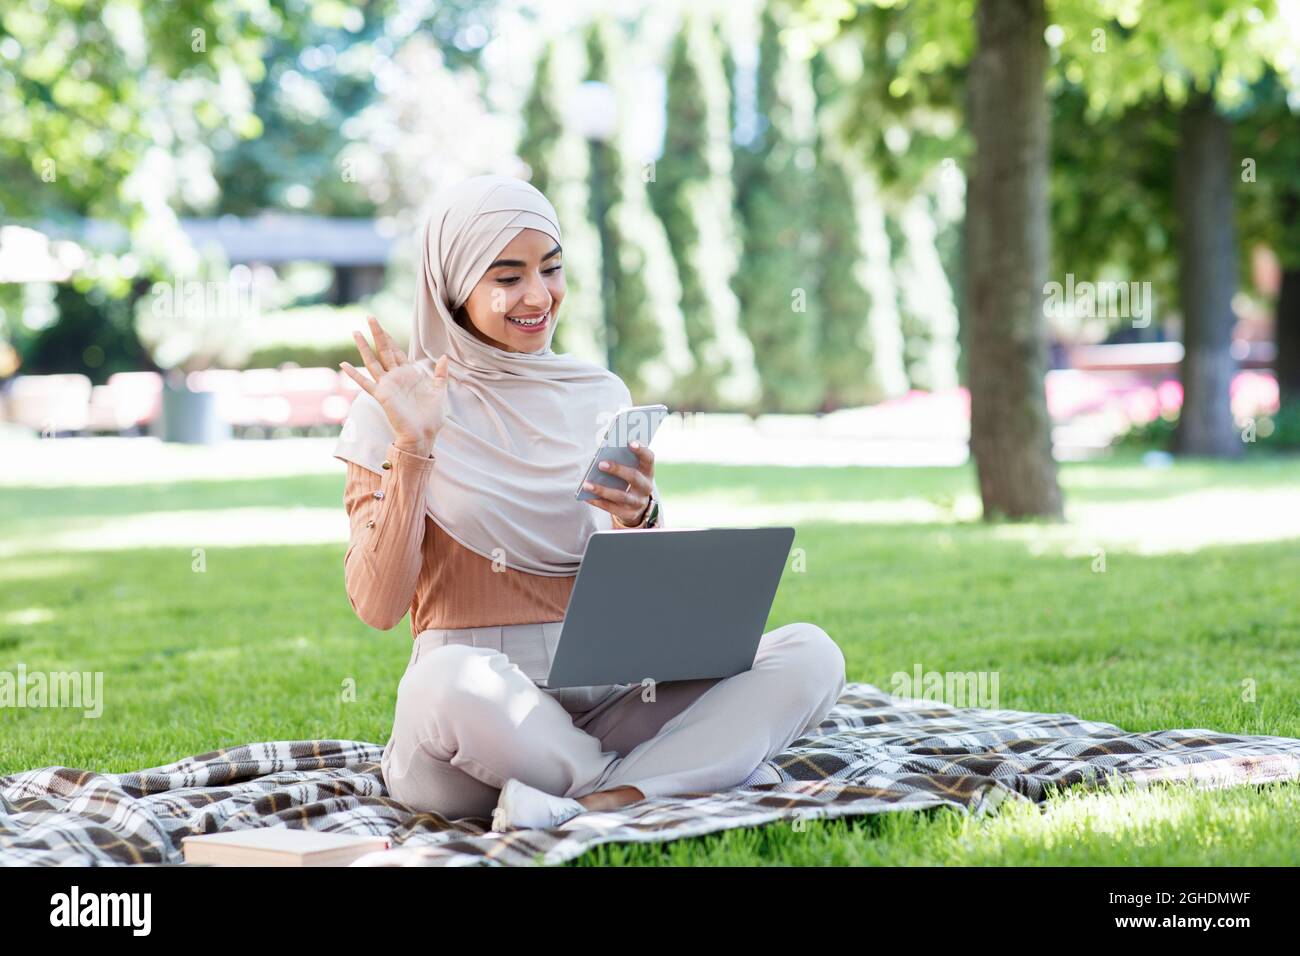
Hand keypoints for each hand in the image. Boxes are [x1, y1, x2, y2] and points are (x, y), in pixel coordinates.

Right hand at [340, 315, 448, 455]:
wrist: (424, 433)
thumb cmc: (432, 416)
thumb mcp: (439, 390)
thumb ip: (440, 373)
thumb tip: (444, 357)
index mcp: (408, 374)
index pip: (396, 351)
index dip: (389, 338)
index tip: (381, 326)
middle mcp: (395, 377)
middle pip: (384, 350)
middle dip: (377, 334)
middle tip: (369, 317)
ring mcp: (387, 385)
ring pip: (373, 361)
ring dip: (364, 347)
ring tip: (356, 332)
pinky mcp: (382, 395)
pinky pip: (365, 383)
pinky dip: (354, 375)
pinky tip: (343, 365)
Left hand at [582, 440, 654, 526]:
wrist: (637, 507)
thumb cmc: (630, 481)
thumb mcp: (632, 470)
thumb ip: (623, 460)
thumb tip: (603, 452)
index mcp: (648, 471)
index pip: (649, 458)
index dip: (641, 450)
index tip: (629, 442)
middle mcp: (646, 487)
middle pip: (634, 477)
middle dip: (617, 470)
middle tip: (600, 464)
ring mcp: (638, 502)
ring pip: (621, 496)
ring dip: (602, 490)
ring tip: (586, 484)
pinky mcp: (629, 514)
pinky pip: (612, 508)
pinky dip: (598, 502)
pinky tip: (586, 496)